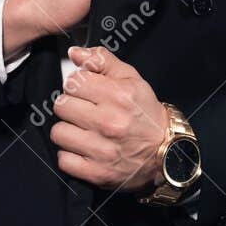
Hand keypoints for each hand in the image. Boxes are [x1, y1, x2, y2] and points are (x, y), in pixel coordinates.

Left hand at [49, 44, 168, 191]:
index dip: (78, 86)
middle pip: (61, 106)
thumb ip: (101, 60)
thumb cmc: (146, 114)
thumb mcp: (131, 79)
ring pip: (58, 132)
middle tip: (85, 112)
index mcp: (117, 96)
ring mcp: (102, 150)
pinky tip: (84, 149)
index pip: (72, 82)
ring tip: (83, 131)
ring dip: (68, 131)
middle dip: (71, 107)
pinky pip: (63, 159)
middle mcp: (109, 122)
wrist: (167, 152)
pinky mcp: (97, 173)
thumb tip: (74, 53)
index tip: (87, 92)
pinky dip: (70, 155)